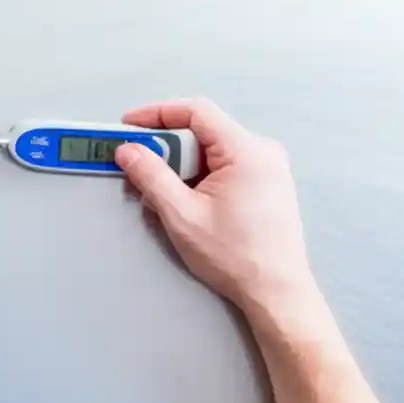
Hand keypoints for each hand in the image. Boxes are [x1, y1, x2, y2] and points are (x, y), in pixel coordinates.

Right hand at [114, 98, 320, 331]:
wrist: (276, 291)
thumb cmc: (233, 254)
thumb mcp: (182, 215)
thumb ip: (151, 176)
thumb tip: (127, 150)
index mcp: (246, 150)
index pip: (196, 111)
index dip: (157, 113)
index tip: (128, 125)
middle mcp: (262, 150)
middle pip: (204, 130)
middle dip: (167, 145)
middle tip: (138, 165)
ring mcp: (268, 167)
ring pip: (212, 149)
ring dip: (181, 164)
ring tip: (158, 192)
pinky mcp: (267, 184)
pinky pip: (225, 165)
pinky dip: (199, 175)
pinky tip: (184, 200)